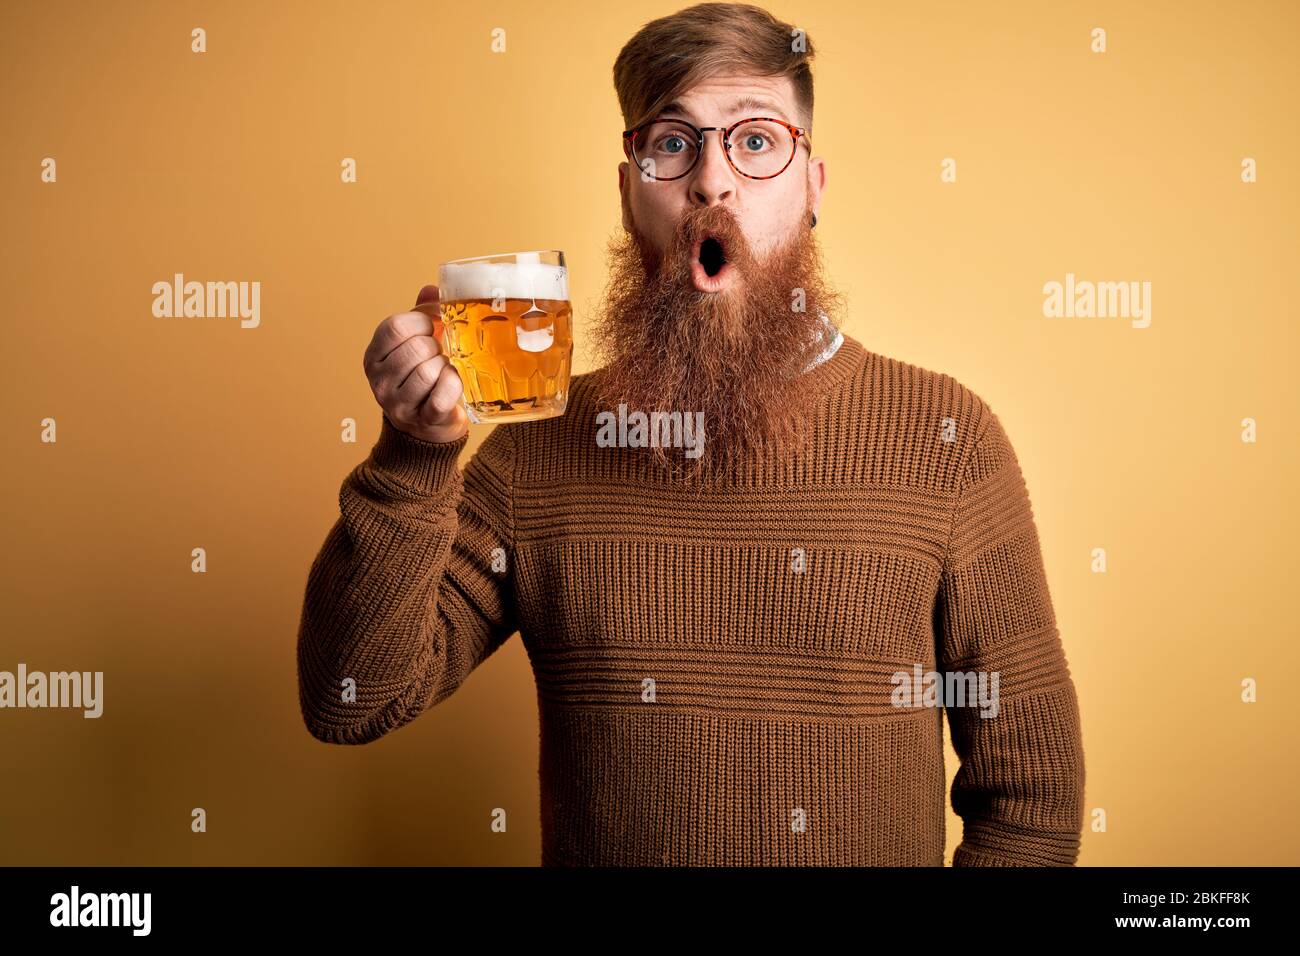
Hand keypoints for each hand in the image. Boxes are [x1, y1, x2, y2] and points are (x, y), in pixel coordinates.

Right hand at [363, 285, 469, 442]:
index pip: (394, 327)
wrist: (426, 427)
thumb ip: (421, 315)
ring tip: (445, 370)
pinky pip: (441, 396)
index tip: (433, 327)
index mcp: (374, 356)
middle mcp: (379, 380)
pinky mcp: (420, 420)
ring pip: (428, 372)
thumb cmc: (422, 378)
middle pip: (415, 348)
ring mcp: (397, 403)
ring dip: (445, 367)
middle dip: (436, 347)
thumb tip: (432, 288)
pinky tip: (452, 384)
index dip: (421, 322)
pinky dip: (452, 387)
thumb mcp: (415, 343)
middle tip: (440, 354)